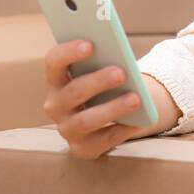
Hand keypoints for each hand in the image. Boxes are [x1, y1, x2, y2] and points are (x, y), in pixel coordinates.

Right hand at [43, 39, 180, 158]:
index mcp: (56, 80)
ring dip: (112, 108)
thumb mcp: (101, 71)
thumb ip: (104, 61)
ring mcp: (67, 129)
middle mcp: (55, 105)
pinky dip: (122, 130)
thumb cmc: (104, 86)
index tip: (90, 44)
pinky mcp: (82, 148)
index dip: (69, 52)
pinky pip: (102, 141)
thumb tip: (120, 56)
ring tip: (136, 99)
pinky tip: (140, 122)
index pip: (53, 62)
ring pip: (87, 120)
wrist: (107, 116)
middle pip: (74, 91)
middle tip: (121, 72)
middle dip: (98, 81)